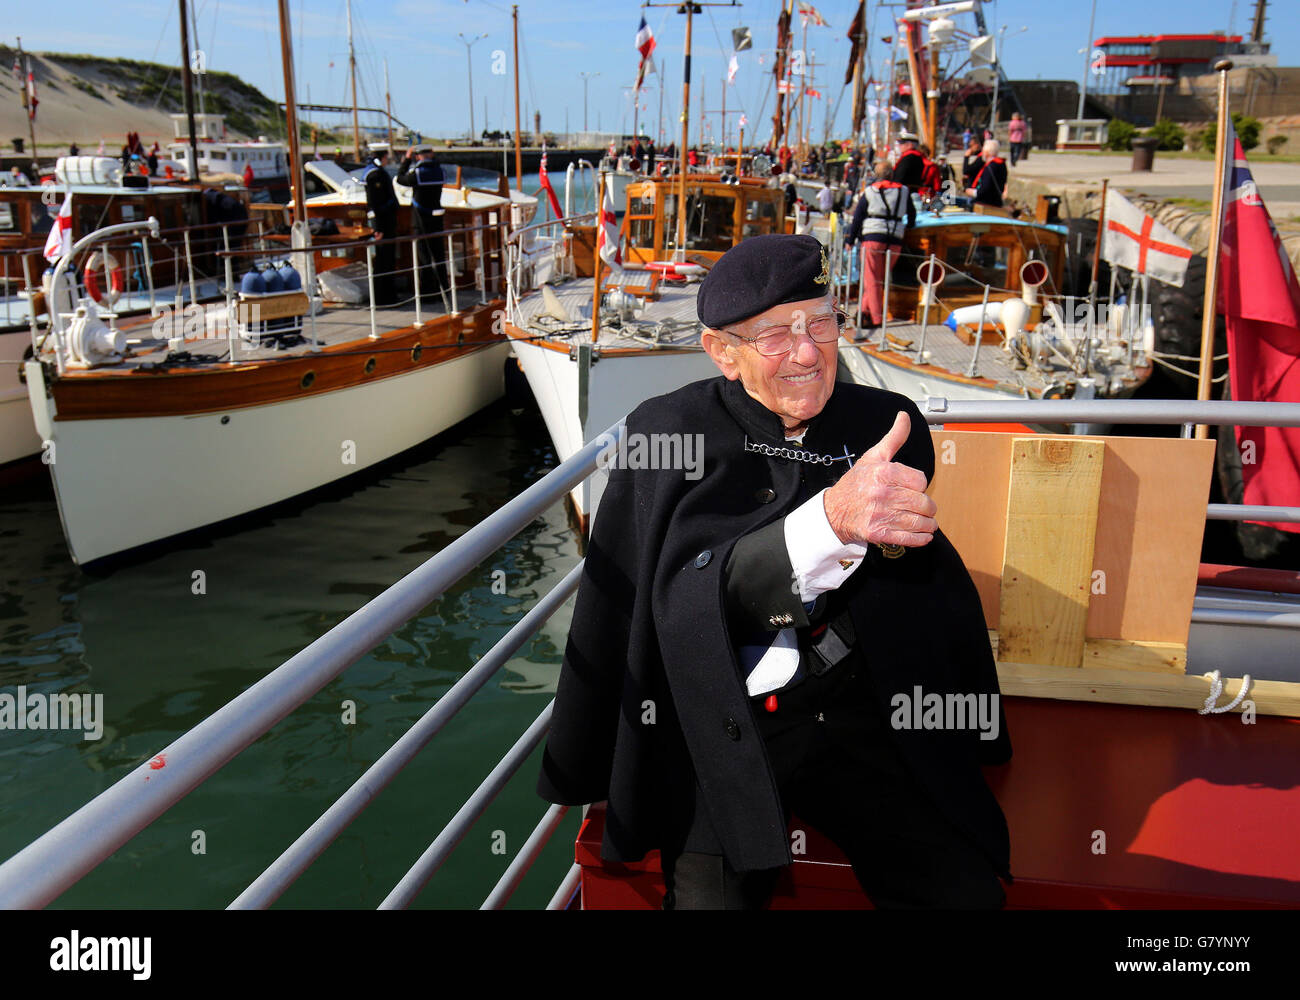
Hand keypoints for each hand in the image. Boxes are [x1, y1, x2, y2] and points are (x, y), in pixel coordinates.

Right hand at [822, 411, 935, 546]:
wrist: (834, 511)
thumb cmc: (856, 483)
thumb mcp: (873, 456)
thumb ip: (894, 438)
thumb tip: (904, 417)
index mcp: (884, 473)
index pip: (921, 481)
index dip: (919, 485)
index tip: (914, 488)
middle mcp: (882, 494)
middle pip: (923, 503)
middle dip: (927, 507)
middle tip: (923, 507)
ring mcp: (880, 515)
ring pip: (919, 521)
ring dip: (927, 524)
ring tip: (926, 522)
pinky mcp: (878, 533)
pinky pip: (909, 538)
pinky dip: (920, 538)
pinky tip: (922, 535)